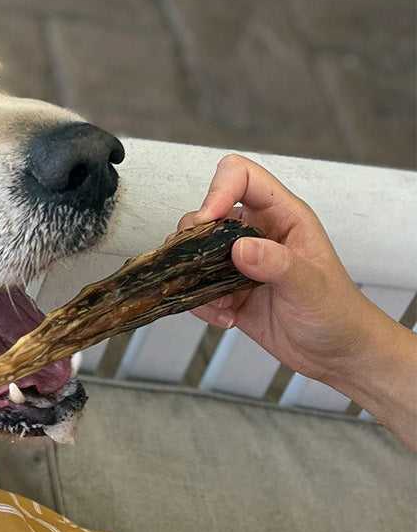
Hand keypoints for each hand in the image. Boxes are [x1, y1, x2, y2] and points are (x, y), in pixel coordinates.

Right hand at [180, 155, 416, 447]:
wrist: (337, 355)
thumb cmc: (337, 314)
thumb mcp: (311, 286)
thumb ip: (277, 264)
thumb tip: (239, 248)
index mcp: (283, 217)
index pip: (242, 177)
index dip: (219, 190)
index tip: (207, 221)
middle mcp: (257, 233)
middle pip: (207, 212)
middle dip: (195, 239)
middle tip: (200, 267)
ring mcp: (240, 263)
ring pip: (194, 250)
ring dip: (193, 276)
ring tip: (218, 301)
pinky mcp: (227, 291)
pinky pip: (196, 287)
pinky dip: (201, 304)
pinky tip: (226, 319)